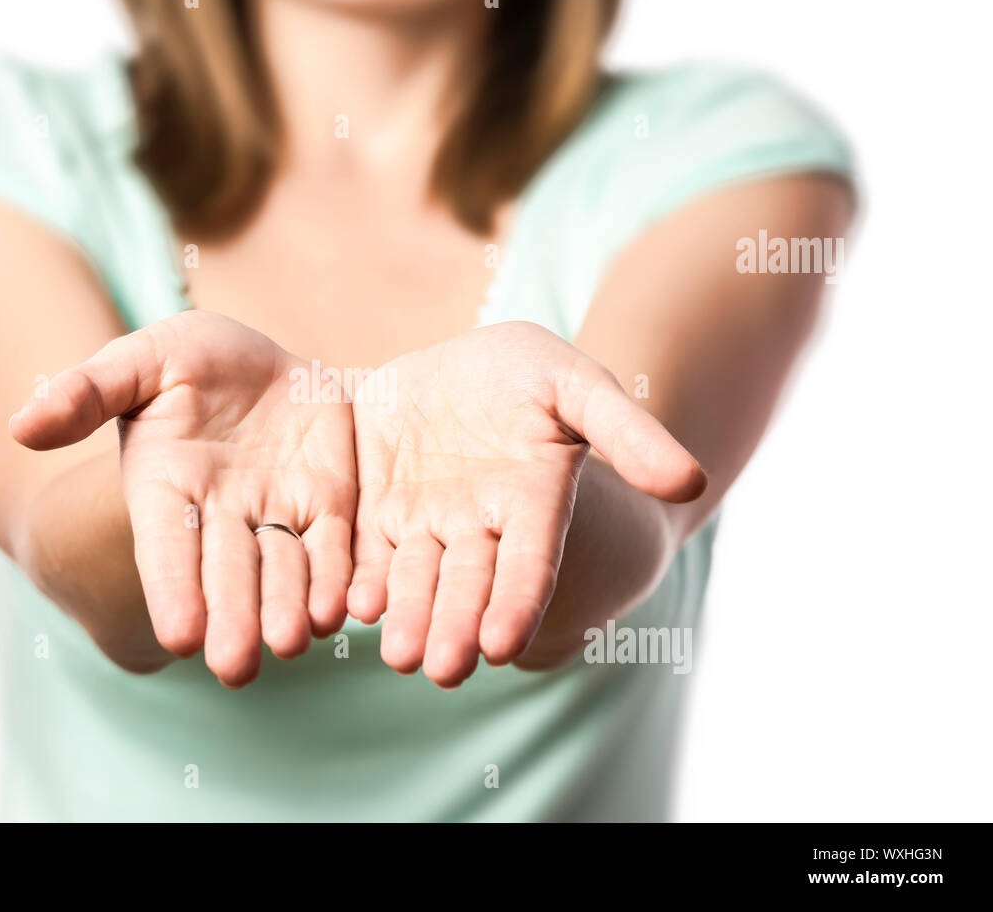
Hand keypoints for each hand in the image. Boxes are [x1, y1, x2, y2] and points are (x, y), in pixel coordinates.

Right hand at [10, 311, 356, 686]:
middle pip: (227, 574)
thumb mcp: (140, 361)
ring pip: (284, 572)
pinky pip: (335, 548)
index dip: (173, 589)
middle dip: (233, 619)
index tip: (179, 636)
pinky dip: (337, 580)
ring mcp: (276, 515)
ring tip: (293, 643)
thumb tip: (19, 425)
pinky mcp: (328, 506)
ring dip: (287, 610)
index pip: (167, 547)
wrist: (261, 362)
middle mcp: (220, 516)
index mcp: (166, 488)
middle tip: (237, 667)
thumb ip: (87, 391)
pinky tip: (342, 610)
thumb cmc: (188, 360)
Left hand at [347, 321, 706, 687]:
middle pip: (466, 584)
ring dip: (406, 618)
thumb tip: (691, 481)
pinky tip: (344, 605)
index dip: (518, 600)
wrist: (457, 367)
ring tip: (395, 653)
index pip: (529, 562)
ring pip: (412, 580)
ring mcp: (422, 526)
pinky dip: (355, 582)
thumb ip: (627, 431)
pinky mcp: (374, 517)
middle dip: (455, 626)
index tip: (503, 643)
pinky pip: (362, 555)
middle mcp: (476, 529)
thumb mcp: (575, 384)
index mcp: (531, 505)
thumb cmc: (528, 376)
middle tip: (442, 670)